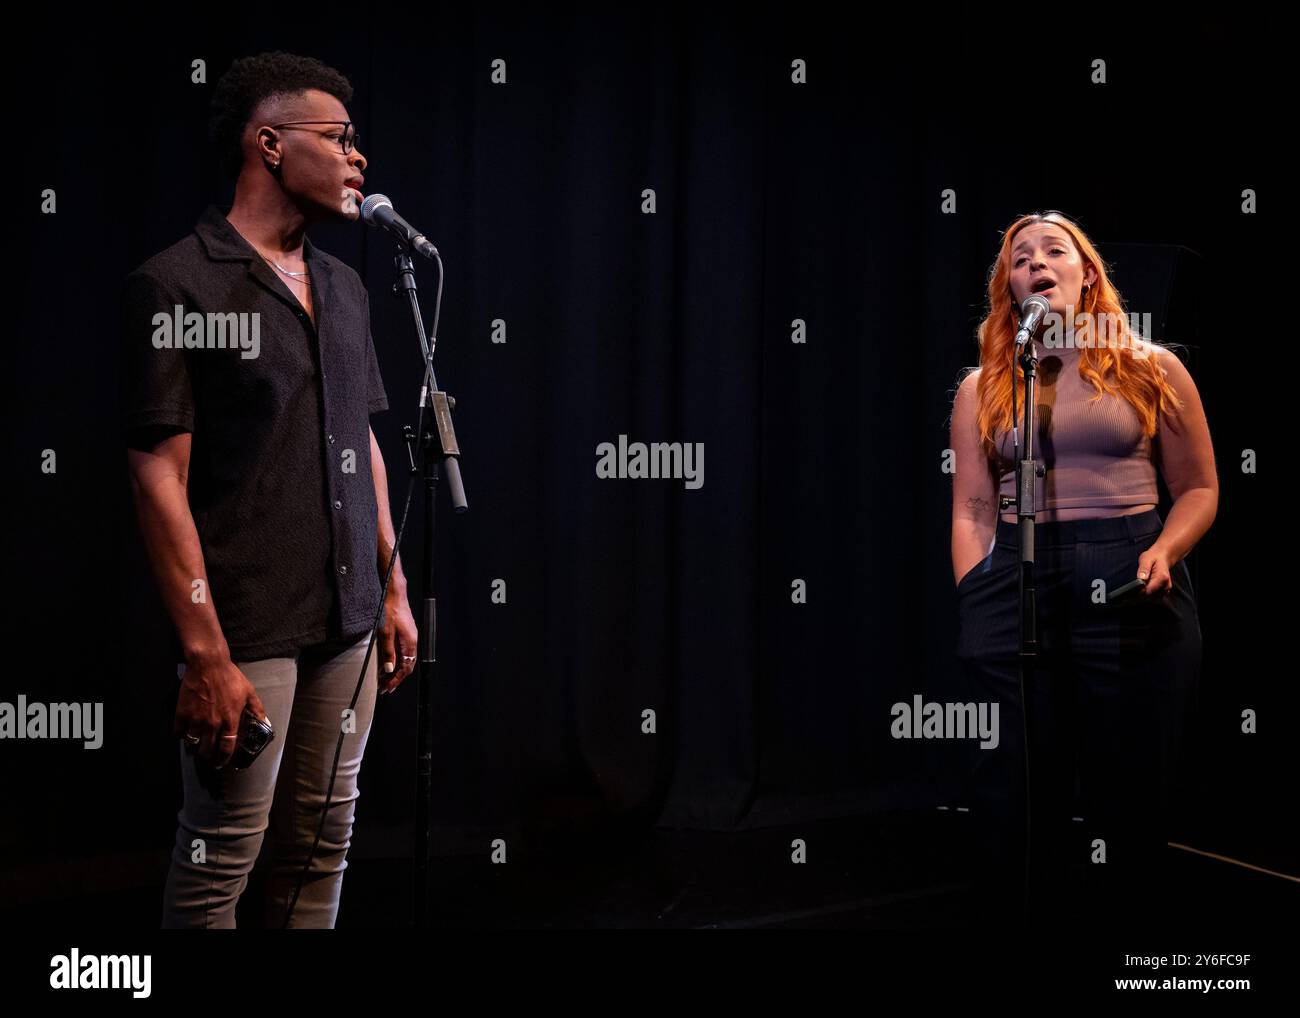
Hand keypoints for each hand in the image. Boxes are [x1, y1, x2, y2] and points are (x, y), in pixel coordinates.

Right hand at [174, 654, 266, 768]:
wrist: (208, 665)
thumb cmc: (230, 677)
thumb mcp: (249, 692)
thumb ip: (257, 710)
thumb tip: (265, 723)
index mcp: (229, 720)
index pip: (227, 747)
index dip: (224, 758)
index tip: (222, 762)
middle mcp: (212, 724)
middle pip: (208, 750)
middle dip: (209, 757)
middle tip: (209, 758)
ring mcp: (196, 719)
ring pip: (193, 744)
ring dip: (195, 748)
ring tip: (196, 748)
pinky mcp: (182, 713)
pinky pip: (179, 733)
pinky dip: (181, 736)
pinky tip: (185, 734)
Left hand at [377, 588, 418, 694]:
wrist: (394, 593)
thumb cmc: (390, 609)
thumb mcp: (385, 632)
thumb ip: (388, 651)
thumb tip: (389, 669)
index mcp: (410, 643)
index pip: (405, 668)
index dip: (396, 680)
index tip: (387, 688)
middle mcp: (413, 641)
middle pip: (407, 666)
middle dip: (396, 678)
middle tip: (385, 688)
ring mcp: (410, 637)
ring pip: (406, 660)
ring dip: (396, 671)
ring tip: (384, 679)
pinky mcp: (406, 633)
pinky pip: (403, 652)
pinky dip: (396, 661)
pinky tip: (388, 663)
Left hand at [1136, 544, 1176, 596]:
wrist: (1163, 557)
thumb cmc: (1154, 557)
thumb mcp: (1146, 559)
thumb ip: (1144, 569)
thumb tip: (1141, 579)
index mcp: (1162, 577)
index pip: (1149, 590)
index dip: (1139, 590)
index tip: (1133, 587)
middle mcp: (1166, 585)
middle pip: (1150, 595)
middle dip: (1141, 592)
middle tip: (1136, 584)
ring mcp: (1166, 589)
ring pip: (1152, 597)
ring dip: (1144, 593)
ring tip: (1141, 584)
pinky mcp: (1164, 590)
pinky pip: (1154, 596)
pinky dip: (1148, 593)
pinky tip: (1144, 586)